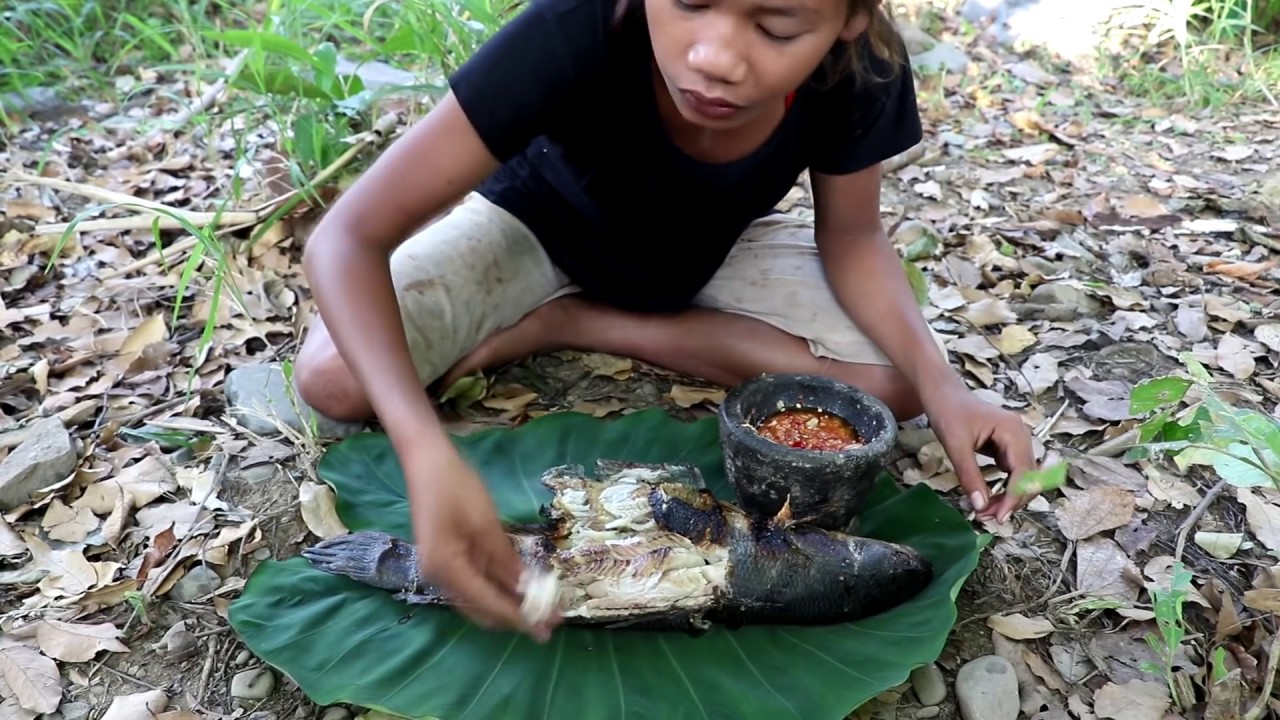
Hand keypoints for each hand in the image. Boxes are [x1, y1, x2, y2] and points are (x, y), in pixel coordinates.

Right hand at [406, 445, 559, 640]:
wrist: (426, 461)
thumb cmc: (456, 486)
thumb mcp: (486, 523)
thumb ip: (505, 560)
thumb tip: (528, 590)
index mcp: (446, 569)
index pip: (489, 604)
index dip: (520, 617)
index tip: (547, 629)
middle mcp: (440, 577)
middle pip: (482, 610)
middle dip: (516, 615)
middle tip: (550, 618)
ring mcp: (441, 569)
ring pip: (479, 599)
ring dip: (508, 603)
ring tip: (542, 605)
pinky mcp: (447, 558)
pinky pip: (474, 583)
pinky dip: (497, 587)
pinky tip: (521, 586)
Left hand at [921, 379, 1036, 523]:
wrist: (941, 393)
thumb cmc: (947, 412)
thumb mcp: (955, 446)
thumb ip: (970, 475)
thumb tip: (981, 506)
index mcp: (1013, 431)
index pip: (1023, 473)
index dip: (1013, 498)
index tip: (998, 518)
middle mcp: (1021, 435)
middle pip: (1028, 478)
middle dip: (1011, 501)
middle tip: (987, 518)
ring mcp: (1016, 441)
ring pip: (1022, 478)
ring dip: (1008, 497)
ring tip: (985, 512)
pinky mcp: (1007, 447)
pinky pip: (1012, 473)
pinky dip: (1003, 488)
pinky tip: (988, 499)